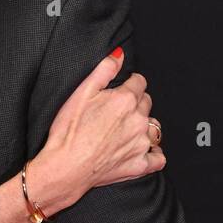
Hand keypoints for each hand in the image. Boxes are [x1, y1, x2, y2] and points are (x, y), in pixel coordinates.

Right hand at [28, 48, 164, 215]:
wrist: (64, 167)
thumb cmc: (68, 132)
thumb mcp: (81, 92)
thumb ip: (104, 70)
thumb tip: (119, 54)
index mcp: (125, 100)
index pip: (139, 82)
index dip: (129, 84)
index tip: (121, 90)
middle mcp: (138, 120)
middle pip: (147, 103)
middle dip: (136, 103)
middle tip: (116, 111)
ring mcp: (141, 144)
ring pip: (154, 128)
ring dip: (145, 126)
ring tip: (126, 131)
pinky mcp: (140, 165)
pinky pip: (158, 158)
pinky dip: (154, 154)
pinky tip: (143, 151)